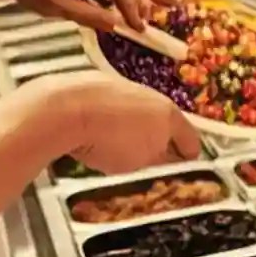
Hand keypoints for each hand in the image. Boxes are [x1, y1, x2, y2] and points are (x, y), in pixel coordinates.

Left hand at [48, 72, 202, 174]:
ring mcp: (122, 87)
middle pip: (162, 124)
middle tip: (153, 164)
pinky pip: (110, 110)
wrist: (65, 108)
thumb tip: (174, 164)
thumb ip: (162, 164)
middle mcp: (150, 95)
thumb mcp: (142, 164)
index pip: (190, 139)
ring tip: (121, 153)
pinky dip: (108, 123)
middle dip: (160, 143)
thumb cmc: (110, 139)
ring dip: (133, 131)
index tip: (188, 170)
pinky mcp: (95, 86)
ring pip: (135, 115)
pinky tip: (96, 137)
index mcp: (169, 114)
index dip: (190, 158)